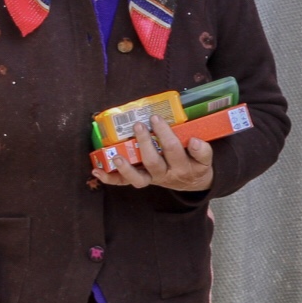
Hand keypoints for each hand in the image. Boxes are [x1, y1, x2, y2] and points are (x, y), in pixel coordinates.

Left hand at [94, 114, 214, 191]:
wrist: (190, 183)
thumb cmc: (195, 165)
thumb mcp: (205, 160)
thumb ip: (202, 151)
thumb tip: (193, 140)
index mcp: (182, 167)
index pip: (174, 150)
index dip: (165, 134)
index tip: (157, 118)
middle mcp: (165, 175)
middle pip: (153, 161)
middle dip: (144, 143)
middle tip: (138, 125)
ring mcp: (151, 179)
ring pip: (137, 178)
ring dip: (125, 167)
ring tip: (117, 156)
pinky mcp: (140, 180)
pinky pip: (123, 182)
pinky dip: (110, 178)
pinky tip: (97, 171)